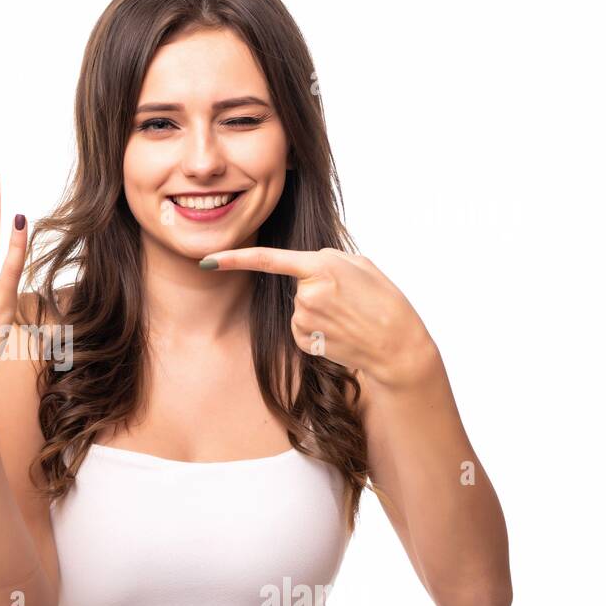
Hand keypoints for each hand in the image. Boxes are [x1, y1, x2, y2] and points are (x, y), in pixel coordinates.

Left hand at [199, 245, 434, 387]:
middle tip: (349, 297)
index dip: (235, 259)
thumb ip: (326, 259)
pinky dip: (317, 327)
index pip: (268, 260)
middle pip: (297, 283)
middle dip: (318, 286)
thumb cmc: (384, 301)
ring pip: (299, 306)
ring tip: (349, 315)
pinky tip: (340, 331)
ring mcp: (303, 319)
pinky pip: (301, 326)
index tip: (208, 260)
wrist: (396, 346)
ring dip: (320, 308)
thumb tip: (302, 267)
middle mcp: (306, 293)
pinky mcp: (303, 340)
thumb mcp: (360, 265)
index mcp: (321, 267)